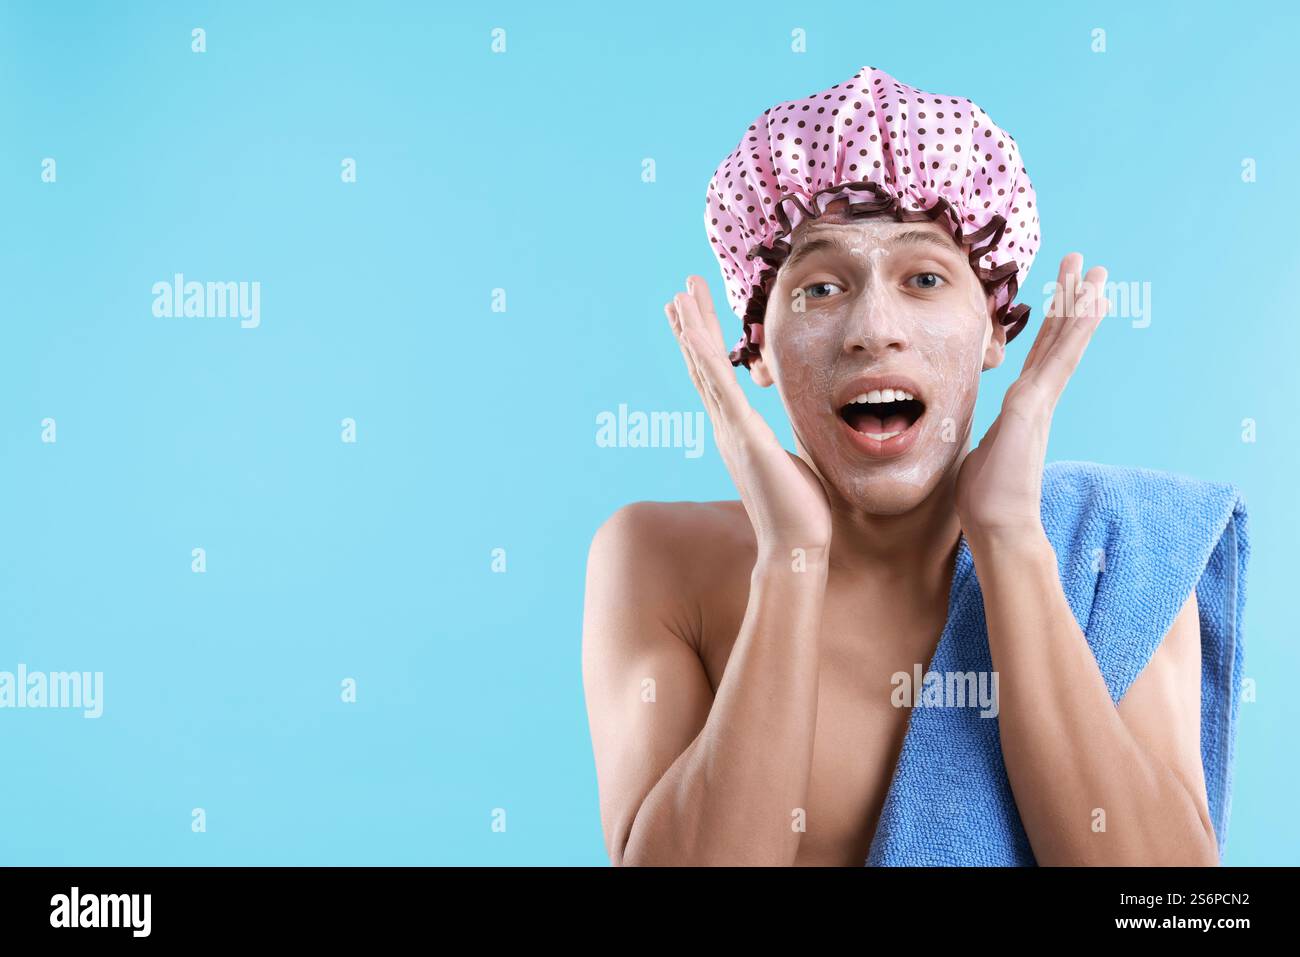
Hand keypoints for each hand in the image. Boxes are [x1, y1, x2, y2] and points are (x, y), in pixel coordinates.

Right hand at [666, 276, 831, 555]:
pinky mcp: (745, 436)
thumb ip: (785, 444)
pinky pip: (720, 390)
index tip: (694, 312)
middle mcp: (727, 428)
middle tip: (680, 289)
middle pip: (702, 365)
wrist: (796, 547)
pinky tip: (692, 333)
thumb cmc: (800, 512)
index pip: (716, 377)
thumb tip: (792, 437)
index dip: (704, 343)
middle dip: (692, 324)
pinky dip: (704, 359)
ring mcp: (732, 431)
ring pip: (705, 370)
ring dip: (692, 331)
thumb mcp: (793, 463)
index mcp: (738, 432)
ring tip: (679, 296)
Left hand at [955, 253, 1109, 538]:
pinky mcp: (1034, 406)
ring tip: (1094, 270)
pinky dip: (1075, 328)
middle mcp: (1036, 402)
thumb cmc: (985, 504)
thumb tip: (972, 452)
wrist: (999, 529)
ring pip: (1064, 343)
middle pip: (1056, 342)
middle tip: (1084, 267)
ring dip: (1078, 305)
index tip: (1060, 300)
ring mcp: (1039, 403)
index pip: (1038, 360)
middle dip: (1068, 303)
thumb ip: (983, 445)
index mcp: (1022, 412)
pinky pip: (1060, 358)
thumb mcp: (976, 460)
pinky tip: (1089, 302)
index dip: (1050, 329)